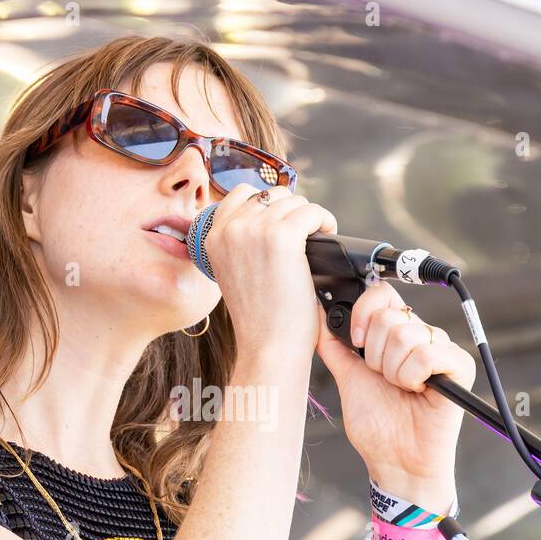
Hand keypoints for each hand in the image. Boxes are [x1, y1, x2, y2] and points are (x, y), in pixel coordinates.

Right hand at [203, 184, 336, 357]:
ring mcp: (255, 230)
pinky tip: (327, 234)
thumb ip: (240, 244)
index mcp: (212, 237)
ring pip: (294, 202)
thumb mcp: (233, 273)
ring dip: (310, 217)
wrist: (268, 345)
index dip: (268, 205)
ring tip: (317, 237)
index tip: (283, 223)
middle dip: (292, 212)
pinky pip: (312, 211)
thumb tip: (269, 218)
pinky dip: (325, 220)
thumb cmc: (259, 318)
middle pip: (272, 195)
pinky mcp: (283, 237)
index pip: (240, 194)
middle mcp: (230, 229)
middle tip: (304, 235)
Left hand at [315, 277, 476, 505]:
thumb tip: (315, 309)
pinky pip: (429, 353)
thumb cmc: (376, 424)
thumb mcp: (347, 377)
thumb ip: (333, 344)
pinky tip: (418, 392)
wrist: (394, 459)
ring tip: (401, 389)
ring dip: (393, 371)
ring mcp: (441, 349)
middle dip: (376, 355)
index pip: (382, 294)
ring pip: (406, 335)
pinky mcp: (460, 366)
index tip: (358, 343)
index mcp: (395, 334)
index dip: (364, 314)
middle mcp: (420, 336)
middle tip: (384, 379)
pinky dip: (412, 377)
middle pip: (390, 316)